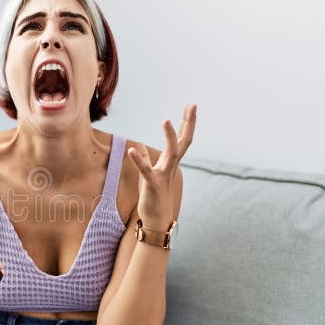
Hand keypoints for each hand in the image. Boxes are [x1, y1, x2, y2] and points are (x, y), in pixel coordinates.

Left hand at [127, 104, 196, 229]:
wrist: (156, 218)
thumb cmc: (153, 195)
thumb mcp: (148, 173)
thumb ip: (145, 158)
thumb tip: (139, 146)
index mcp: (171, 161)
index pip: (181, 139)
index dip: (186, 123)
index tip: (191, 106)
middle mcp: (171, 166)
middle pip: (183, 141)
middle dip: (188, 123)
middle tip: (193, 106)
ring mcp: (164, 174)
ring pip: (171, 153)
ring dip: (169, 136)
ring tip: (166, 120)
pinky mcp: (153, 184)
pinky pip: (146, 170)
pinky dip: (139, 160)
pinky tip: (132, 150)